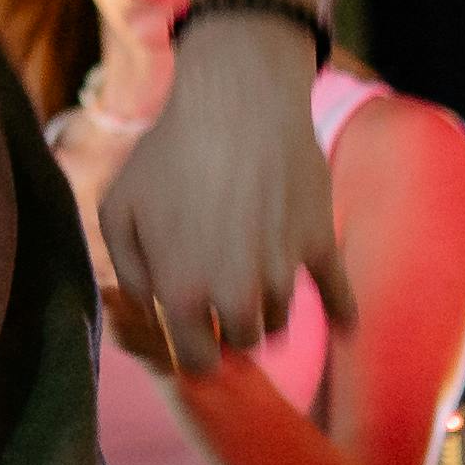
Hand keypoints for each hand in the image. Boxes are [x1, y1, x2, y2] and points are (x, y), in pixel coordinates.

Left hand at [98, 17, 331, 367]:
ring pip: (281, 319)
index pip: (197, 363)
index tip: (194, 332)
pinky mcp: (319, 242)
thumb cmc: (168, 152)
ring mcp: (283, 269)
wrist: (236, 101)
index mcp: (183, 291)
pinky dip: (342, 312)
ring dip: (267, 306)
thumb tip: (153, 306)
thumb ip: (129, 271)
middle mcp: (237, 292)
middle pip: (243, 342)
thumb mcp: (118, 208)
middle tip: (221, 298)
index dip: (194, 351)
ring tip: (252, 275)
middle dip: (230, 327)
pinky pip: (337, 293)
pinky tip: (346, 325)